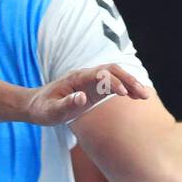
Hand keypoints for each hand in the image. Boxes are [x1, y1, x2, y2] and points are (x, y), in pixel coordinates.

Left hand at [25, 64, 149, 125]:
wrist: (37, 105)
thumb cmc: (43, 108)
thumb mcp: (51, 110)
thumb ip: (66, 104)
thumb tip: (82, 97)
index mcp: (76, 78)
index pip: (99, 74)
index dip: (112, 81)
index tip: (124, 94)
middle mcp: (86, 76)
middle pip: (111, 71)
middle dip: (128, 80)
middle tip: (142, 94)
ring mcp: (91, 82)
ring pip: (115, 76)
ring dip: (130, 83)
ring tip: (145, 96)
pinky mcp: (94, 90)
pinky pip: (113, 85)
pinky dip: (126, 89)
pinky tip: (137, 97)